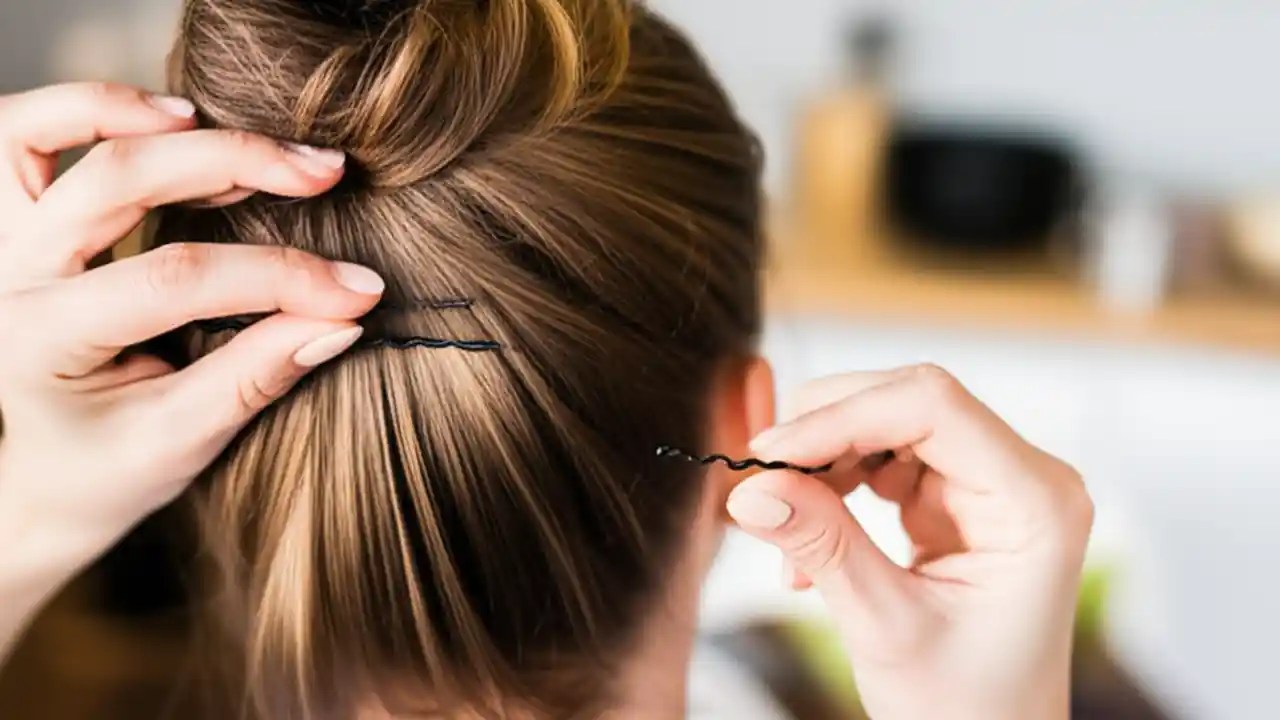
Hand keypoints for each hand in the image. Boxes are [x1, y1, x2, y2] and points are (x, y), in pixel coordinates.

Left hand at [0, 83, 382, 636]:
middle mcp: (7, 277)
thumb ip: (256, 375)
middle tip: (326, 170)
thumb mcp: (182, 440)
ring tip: (218, 120)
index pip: (176, 279)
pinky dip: (86, 109)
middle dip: (235, 162)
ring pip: (42, 132)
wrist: (36, 479)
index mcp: (43, 342)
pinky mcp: (5, 218)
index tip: (360, 289)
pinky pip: (17, 134)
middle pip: (117, 177)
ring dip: (134, 111)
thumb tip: (343, 319)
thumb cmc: (107, 469)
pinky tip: (167, 119)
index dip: (279, 276)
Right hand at [727, 365, 1092, 719]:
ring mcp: (988, 483)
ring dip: (822, 463)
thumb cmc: (966, 709)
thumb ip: (822, 547)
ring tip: (789, 535)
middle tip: (762, 481)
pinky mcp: (955, 498)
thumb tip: (751, 487)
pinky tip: (809, 542)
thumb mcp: (886, 629)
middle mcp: (1021, 476)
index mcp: (1035, 501)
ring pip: (886, 423)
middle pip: (907, 401)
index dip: (843, 416)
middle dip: (825, 433)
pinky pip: (880, 459)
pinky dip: (832, 487)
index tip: (770, 453)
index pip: (932, 406)